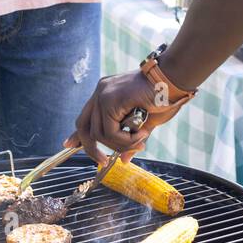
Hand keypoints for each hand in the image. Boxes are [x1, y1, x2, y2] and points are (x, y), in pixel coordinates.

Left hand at [66, 70, 180, 161]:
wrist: (173, 80)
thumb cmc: (163, 98)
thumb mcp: (143, 124)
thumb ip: (130, 140)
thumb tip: (123, 161)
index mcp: (106, 93)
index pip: (86, 117)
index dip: (77, 134)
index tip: (69, 145)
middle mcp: (101, 91)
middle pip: (84, 126)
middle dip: (92, 148)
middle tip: (104, 161)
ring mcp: (103, 94)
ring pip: (98, 134)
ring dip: (120, 144)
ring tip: (140, 140)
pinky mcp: (110, 99)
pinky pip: (110, 132)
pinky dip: (125, 140)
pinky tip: (141, 132)